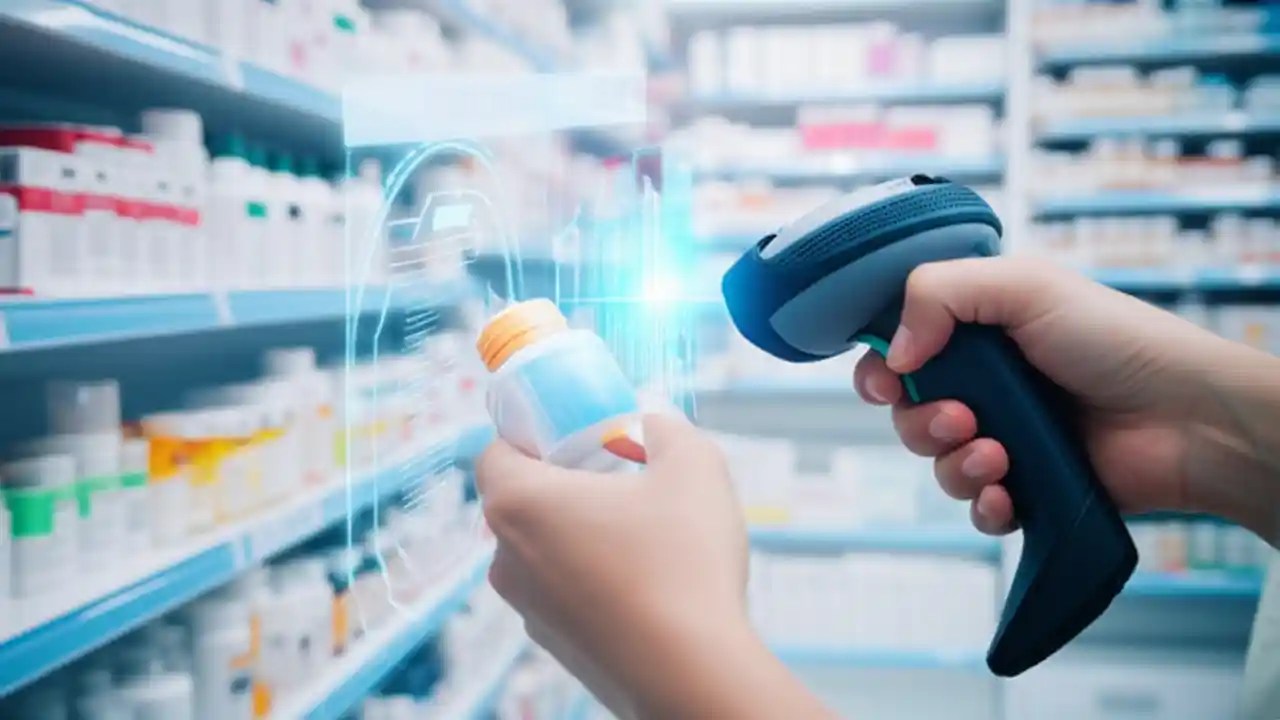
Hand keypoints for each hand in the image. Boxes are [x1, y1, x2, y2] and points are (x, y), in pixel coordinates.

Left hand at [475, 413, 833, 718]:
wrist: (692, 677)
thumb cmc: (684, 564)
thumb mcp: (693, 466)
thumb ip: (667, 428)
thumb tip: (652, 423)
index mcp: (519, 505)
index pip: (495, 452)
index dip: (532, 434)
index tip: (579, 434)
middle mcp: (506, 560)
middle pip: (520, 502)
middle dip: (565, 482)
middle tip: (621, 476)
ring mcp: (527, 611)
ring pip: (543, 552)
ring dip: (580, 535)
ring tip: (643, 535)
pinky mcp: (556, 648)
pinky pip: (565, 594)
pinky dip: (593, 581)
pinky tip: (647, 584)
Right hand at [854, 257, 1279, 537]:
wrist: (1186, 418)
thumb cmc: (1115, 340)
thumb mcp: (1024, 286)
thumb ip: (938, 294)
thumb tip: (894, 353)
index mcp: (979, 331)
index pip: (902, 350)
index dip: (881, 369)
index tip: (885, 382)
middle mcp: (987, 385)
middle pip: (909, 412)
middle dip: (922, 421)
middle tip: (963, 418)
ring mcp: (1006, 438)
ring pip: (938, 463)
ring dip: (955, 463)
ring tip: (1000, 455)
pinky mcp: (1028, 489)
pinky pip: (977, 509)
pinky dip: (984, 503)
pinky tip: (1008, 492)